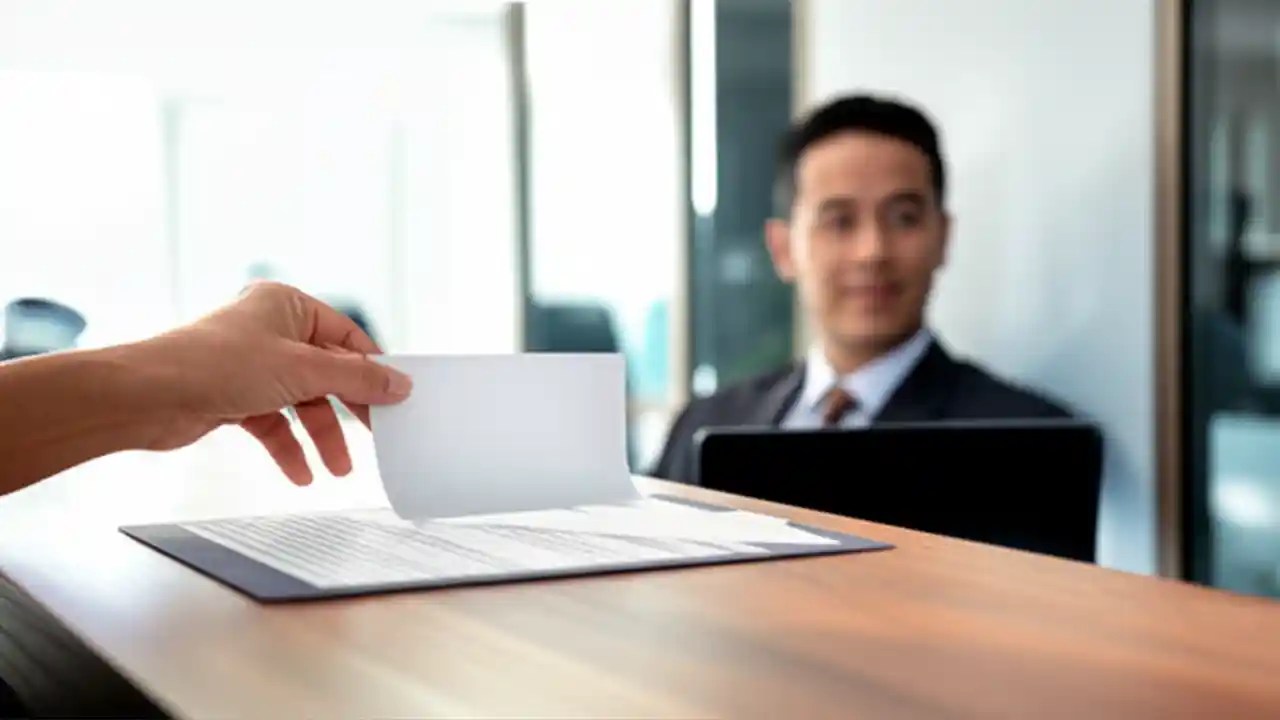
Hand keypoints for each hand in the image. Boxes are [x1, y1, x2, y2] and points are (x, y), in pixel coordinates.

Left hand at [141, 281, 412, 484]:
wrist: (146, 397)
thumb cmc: (214, 365)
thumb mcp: (303, 370)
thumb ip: (357, 379)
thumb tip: (398, 383)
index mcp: (287, 305)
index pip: (346, 337)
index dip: (371, 370)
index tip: (394, 398)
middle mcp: (270, 330)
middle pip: (326, 373)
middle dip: (347, 411)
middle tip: (376, 436)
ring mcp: (252, 365)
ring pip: (302, 402)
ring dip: (320, 436)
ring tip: (336, 469)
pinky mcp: (235, 396)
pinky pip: (274, 422)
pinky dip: (289, 446)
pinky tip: (300, 471)